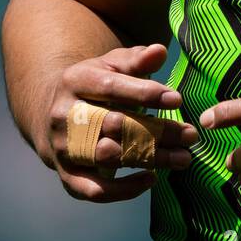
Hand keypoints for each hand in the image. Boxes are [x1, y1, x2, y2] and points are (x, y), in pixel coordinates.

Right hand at [45, 43, 197, 202]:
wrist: (51, 113)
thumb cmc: (93, 86)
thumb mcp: (110, 66)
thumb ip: (136, 60)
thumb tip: (160, 51)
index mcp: (76, 81)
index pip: (111, 87)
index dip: (144, 93)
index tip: (176, 99)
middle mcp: (65, 115)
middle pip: (114, 125)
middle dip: (156, 131)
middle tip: (190, 135)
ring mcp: (64, 147)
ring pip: (109, 157)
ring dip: (149, 160)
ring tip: (182, 158)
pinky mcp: (67, 174)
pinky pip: (94, 190)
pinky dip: (123, 189)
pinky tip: (152, 179)